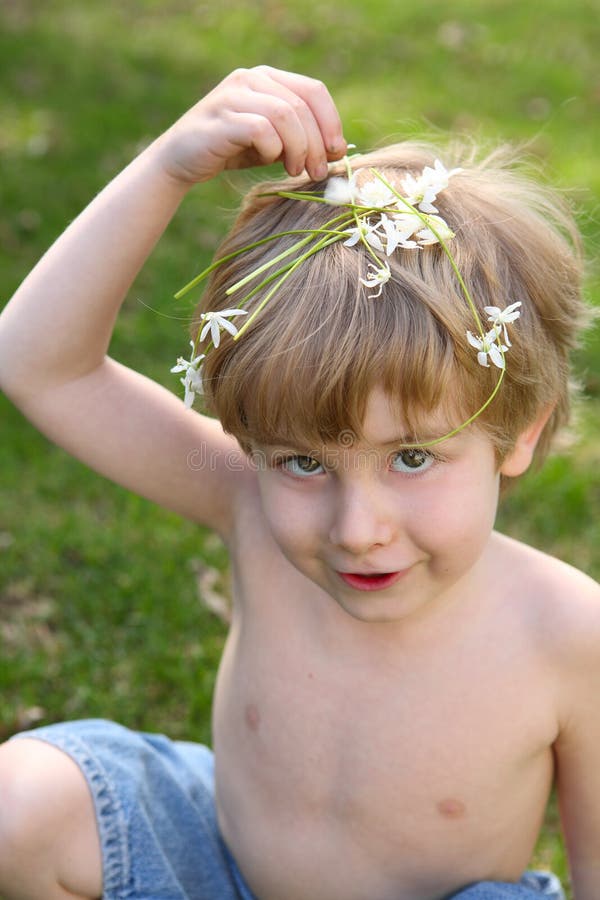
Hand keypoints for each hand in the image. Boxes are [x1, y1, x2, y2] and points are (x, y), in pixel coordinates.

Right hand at [155, 65, 347, 184]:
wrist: (181, 160)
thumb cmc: (231, 151)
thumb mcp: (273, 142)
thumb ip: (300, 137)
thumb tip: (339, 148)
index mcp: (267, 78)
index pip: (313, 90)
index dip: (331, 122)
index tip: (337, 152)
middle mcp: (251, 79)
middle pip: (302, 106)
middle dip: (317, 143)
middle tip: (317, 172)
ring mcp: (234, 95)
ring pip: (286, 116)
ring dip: (299, 148)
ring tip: (295, 170)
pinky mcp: (222, 117)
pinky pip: (262, 130)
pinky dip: (273, 149)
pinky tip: (268, 161)